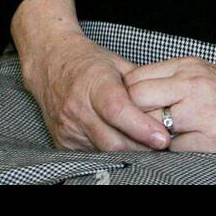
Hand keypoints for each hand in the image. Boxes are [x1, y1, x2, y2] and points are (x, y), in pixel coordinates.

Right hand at [21, 29, 172, 152]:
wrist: (49, 61)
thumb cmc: (88, 60)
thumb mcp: (116, 63)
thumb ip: (140, 84)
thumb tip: (165, 104)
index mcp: (93, 82)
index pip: (118, 110)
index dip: (142, 127)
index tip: (163, 137)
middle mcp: (76, 107)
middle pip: (113, 140)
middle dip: (142, 147)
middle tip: (162, 144)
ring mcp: (67, 127)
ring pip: (105, 152)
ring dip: (129, 152)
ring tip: (146, 144)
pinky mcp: (62, 141)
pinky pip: (93, 154)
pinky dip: (110, 152)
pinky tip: (123, 142)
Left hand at [121, 55, 215, 158]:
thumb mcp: (205, 74)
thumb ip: (174, 80)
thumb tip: (138, 93)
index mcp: (187, 67)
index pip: (136, 78)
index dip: (126, 97)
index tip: (127, 110)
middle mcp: (192, 84)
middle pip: (137, 98)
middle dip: (131, 117)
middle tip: (135, 129)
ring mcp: (202, 111)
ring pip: (152, 124)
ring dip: (150, 136)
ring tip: (156, 140)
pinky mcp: (213, 137)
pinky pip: (175, 148)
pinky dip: (173, 151)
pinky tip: (180, 148)